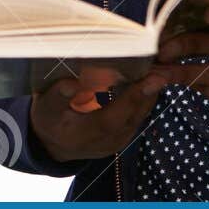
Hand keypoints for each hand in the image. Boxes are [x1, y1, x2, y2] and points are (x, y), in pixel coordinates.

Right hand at [29, 67, 164, 162]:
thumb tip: (72, 83)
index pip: (116, 117)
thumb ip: (58, 95)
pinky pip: (139, 115)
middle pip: (135, 114)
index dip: (134, 97)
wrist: (53, 145)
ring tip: (159, 66)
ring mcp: (120, 140)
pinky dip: (145, 97)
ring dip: (151, 92)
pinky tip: (148, 78)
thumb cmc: (49, 121)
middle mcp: (109, 140)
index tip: (152, 78)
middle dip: (151, 90)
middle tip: (163, 64)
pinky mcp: (125, 135)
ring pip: (141, 114)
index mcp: (88, 133)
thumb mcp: (45, 108)